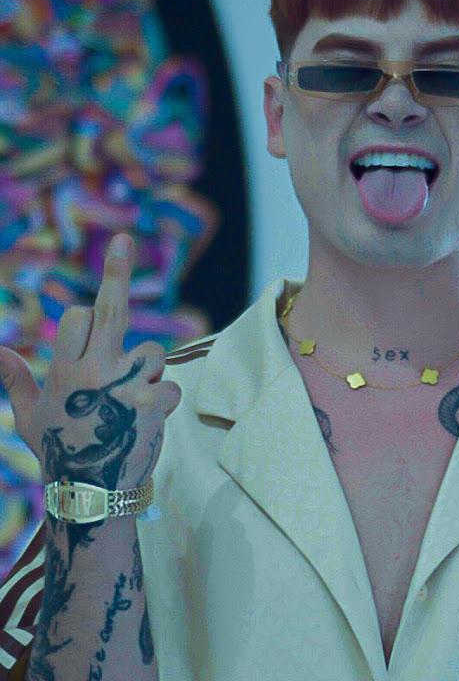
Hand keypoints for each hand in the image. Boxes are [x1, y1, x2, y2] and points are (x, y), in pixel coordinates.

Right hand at [0, 233, 181, 490]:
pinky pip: (169, 384)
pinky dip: (163, 400)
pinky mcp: (150, 403)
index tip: (86, 323)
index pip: (78, 316)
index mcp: (62, 369)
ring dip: (147, 372)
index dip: (86, 319)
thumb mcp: (28, 416)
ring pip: (152, 352)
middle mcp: (92, 370)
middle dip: (115, 273)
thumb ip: (15, 379)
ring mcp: (123, 385)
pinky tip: (146, 422)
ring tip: (128, 404)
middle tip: (123, 239)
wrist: (88, 495)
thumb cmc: (58, 451)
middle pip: (109, 310)